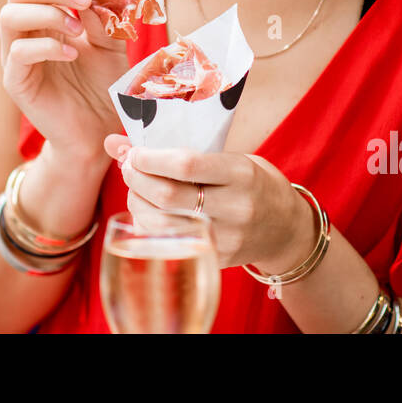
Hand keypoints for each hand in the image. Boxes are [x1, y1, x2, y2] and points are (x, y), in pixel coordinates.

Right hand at [0, 0, 128, 164]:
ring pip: (9, 15)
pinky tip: (72, 54)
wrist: (98, 131)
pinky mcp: (16, 82)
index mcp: (45, 13)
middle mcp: (25, 30)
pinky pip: (18, 52)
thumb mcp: (112, 40)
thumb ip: (104, 13)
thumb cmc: (103, 85)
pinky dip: (46, 46)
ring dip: (47, 13)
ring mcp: (16, 56)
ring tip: (77, 29)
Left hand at [103, 134, 317, 272]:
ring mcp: (223, 239)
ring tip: (136, 186)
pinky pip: (165, 242)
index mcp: (240, 174)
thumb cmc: (253, 184)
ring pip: (160, 223)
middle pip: (167, 195)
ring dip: (136, 201)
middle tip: (128, 165)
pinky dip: (147, 224)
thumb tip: (115, 142)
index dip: (151, 157)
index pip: (186, 164)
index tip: (134, 150)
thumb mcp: (230, 157)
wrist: (286, 230)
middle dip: (136, 177)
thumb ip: (179, 150)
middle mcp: (234, 208)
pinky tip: (147, 210)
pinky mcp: (212, 259)